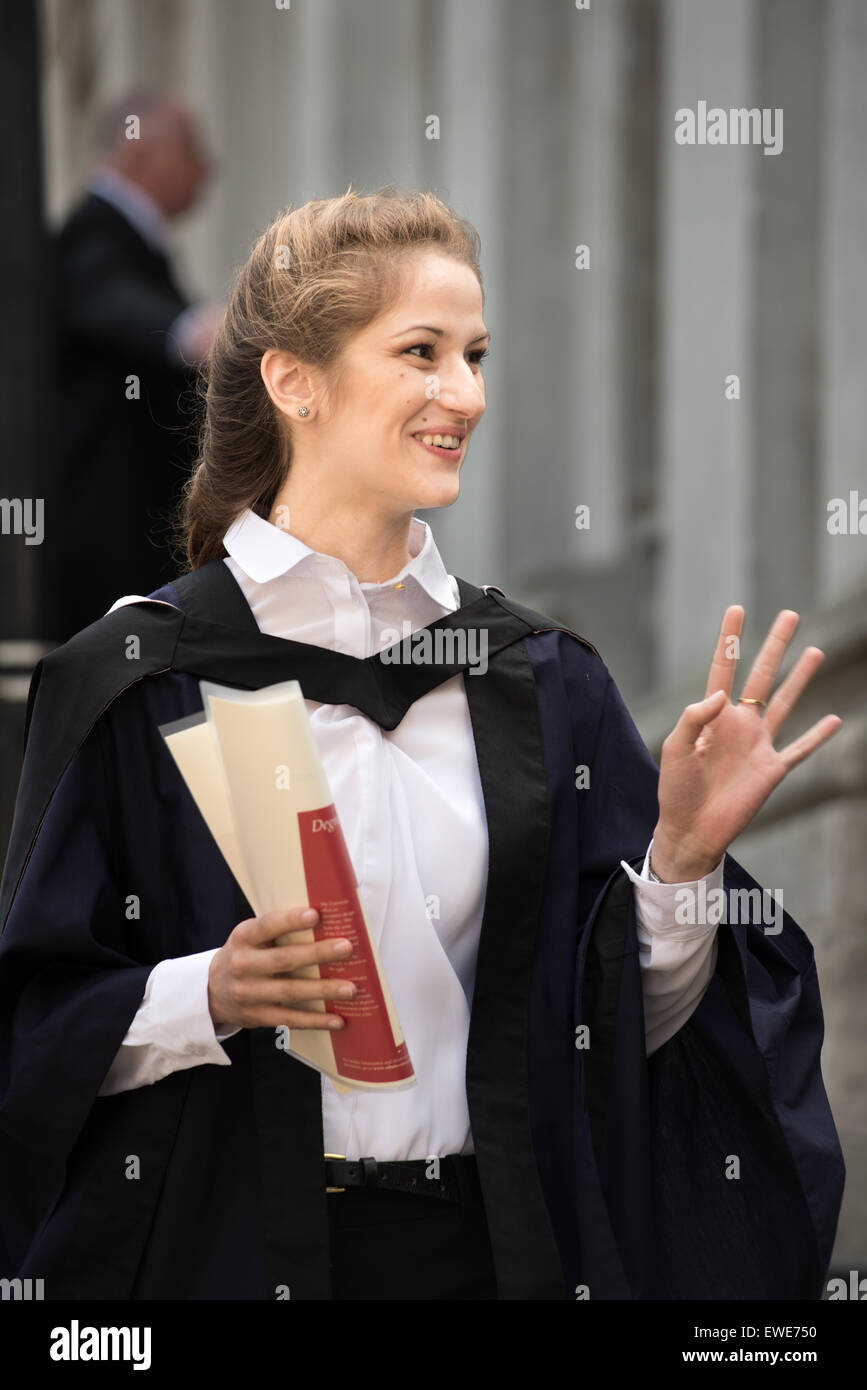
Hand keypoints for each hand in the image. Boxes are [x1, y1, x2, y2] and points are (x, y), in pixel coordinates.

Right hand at [207, 906, 354, 1031]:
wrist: (211, 990)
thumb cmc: (245, 954)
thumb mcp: (250, 937)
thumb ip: (277, 930)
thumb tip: (325, 919)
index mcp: (243, 937)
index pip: (268, 926)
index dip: (291, 921)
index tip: (316, 915)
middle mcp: (243, 965)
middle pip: (284, 959)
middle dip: (318, 953)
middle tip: (346, 948)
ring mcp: (249, 993)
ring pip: (291, 991)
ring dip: (323, 990)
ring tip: (350, 988)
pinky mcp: (257, 1016)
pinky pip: (290, 1019)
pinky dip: (315, 1020)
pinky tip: (338, 1019)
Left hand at [651, 607, 841, 880]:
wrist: (691, 829)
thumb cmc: (676, 789)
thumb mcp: (675, 749)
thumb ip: (693, 718)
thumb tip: (719, 693)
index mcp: (712, 715)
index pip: (723, 667)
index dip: (730, 639)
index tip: (737, 609)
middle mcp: (739, 723)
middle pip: (762, 675)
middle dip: (775, 645)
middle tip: (790, 615)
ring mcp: (758, 745)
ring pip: (785, 703)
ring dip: (801, 677)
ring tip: (816, 651)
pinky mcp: (772, 769)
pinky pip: (799, 749)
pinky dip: (817, 736)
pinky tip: (834, 719)